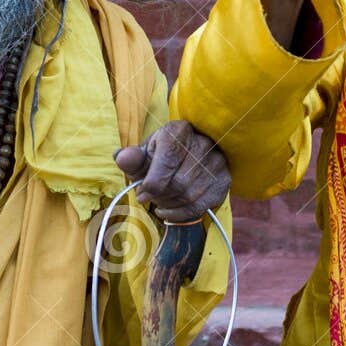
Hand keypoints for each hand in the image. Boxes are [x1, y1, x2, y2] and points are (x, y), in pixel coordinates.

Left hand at [113, 121, 229, 224]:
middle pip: (178, 184)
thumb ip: (132, 158)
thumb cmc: (162, 154)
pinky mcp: (224, 181)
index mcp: (179, 131)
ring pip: (188, 197)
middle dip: (159, 196)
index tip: (142, 191)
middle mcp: (203, 143)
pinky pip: (199, 207)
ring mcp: (217, 163)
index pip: (166, 163)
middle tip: (150, 197)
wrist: (189, 153)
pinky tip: (169, 210)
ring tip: (160, 201)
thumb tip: (121, 158)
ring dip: (168, 205)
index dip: (151, 183)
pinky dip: (179, 214)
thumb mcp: (145, 153)